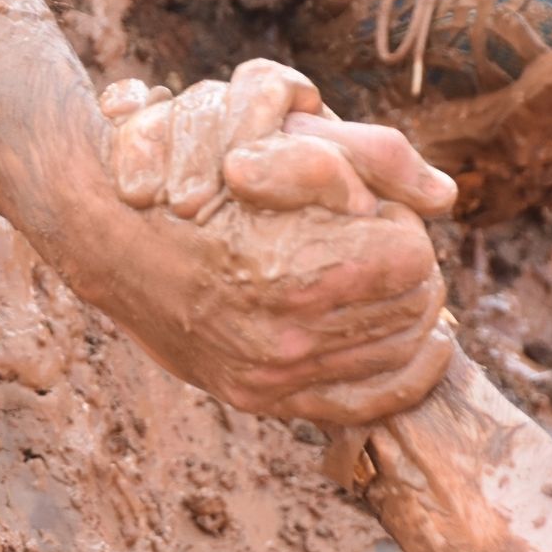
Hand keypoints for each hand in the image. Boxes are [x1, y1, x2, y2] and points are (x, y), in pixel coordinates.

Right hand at [68, 62, 454, 424]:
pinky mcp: (257, 396)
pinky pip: (361, 404)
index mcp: (303, 272)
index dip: (404, 227)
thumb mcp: (280, 147)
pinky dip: (407, 378)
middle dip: (412, 273)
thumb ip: (367, 159)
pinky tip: (433, 349)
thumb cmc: (193, 179)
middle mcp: (289, 334)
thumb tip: (442, 197)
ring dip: (409, 317)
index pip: (411, 257)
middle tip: (398, 250)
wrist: (109, 238)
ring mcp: (272, 374)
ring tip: (403, 290)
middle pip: (410, 306)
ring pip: (395, 352)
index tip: (388, 216)